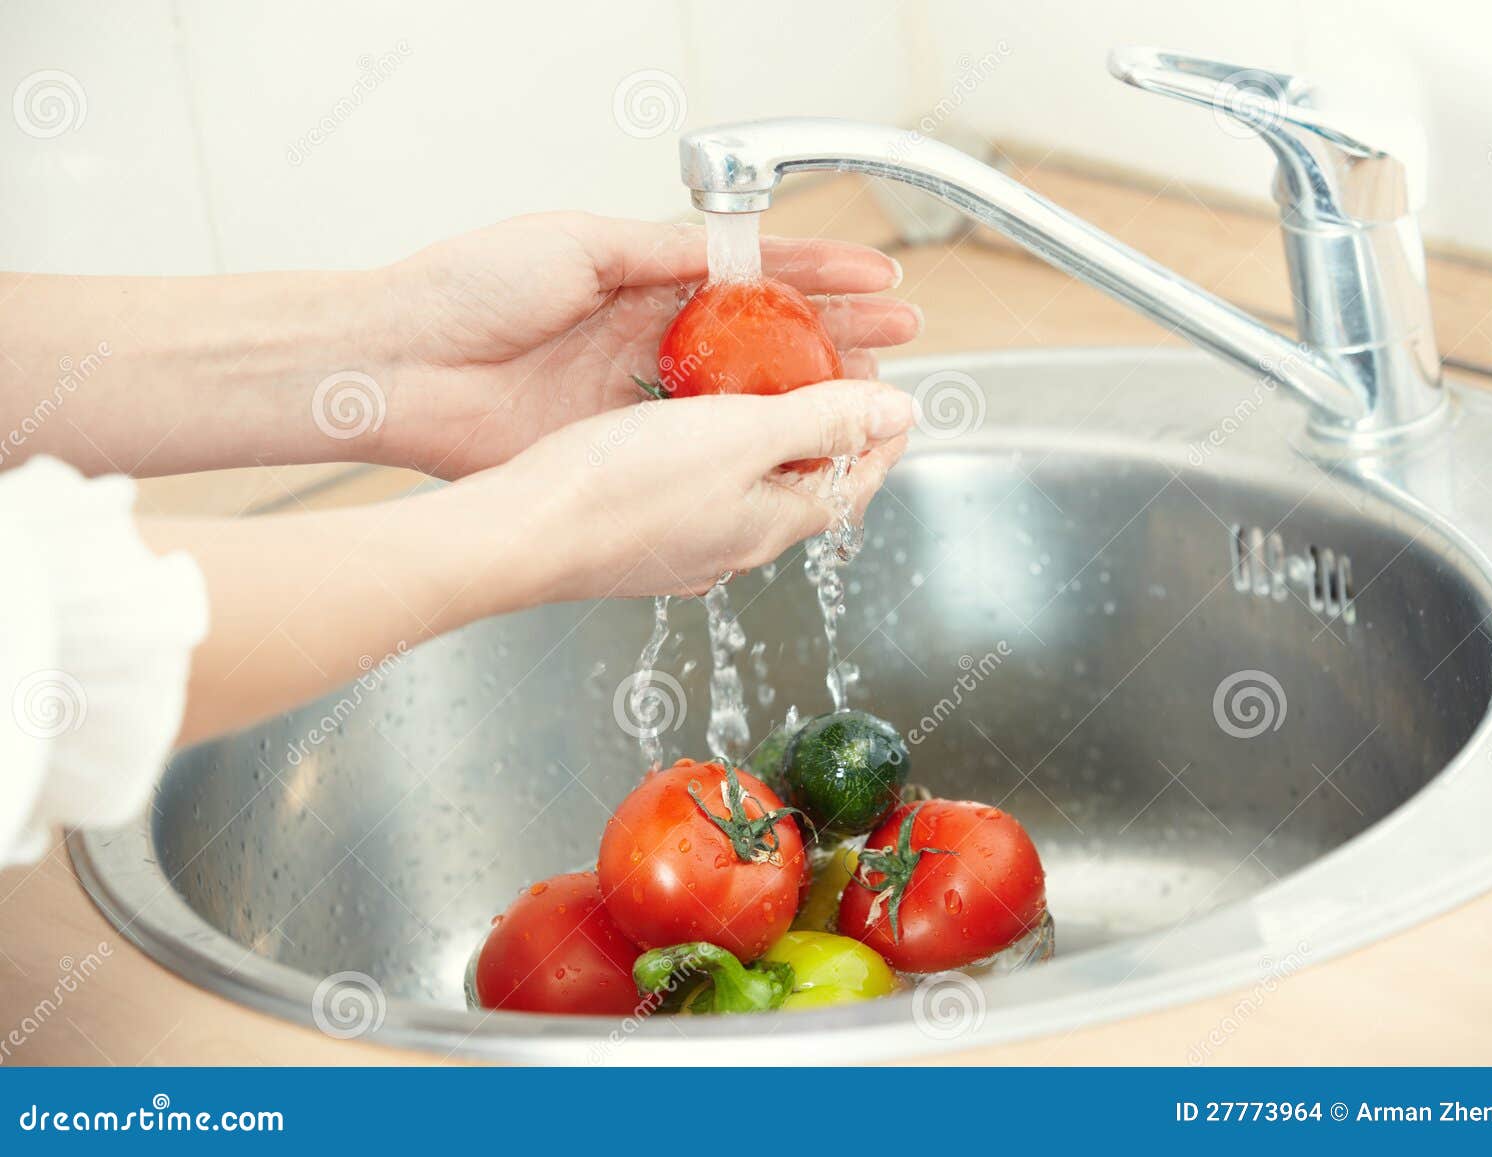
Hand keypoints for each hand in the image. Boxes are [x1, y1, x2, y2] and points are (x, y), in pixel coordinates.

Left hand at [371, 212, 921, 477]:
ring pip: (745, 395)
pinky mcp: (619, 445)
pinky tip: (797, 443)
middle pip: (766, 336)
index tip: (881, 282)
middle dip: (838, 334)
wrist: (404, 363)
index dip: (822, 277)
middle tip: (900, 339)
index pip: (755, 273)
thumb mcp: (580, 245)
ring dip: (809, 393)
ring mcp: (640, 395)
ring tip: (872, 391)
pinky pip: (700, 444)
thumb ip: (659, 250)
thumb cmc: (472, 288)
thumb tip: (730, 254)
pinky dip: (750, 444)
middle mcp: (652, 337)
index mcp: (645, 277)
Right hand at [457, 379, 914, 605]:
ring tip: (766, 388)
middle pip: (805, 484)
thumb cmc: (624, 486)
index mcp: (773, 522)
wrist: (523, 531)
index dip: (880, 436)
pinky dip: (717, 449)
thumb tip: (901, 412)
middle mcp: (736, 543)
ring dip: (770, 438)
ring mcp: (687, 543)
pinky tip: (689, 422)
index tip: (894, 398)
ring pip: (750, 486)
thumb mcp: (744, 434)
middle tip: (835, 379)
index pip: (855, 482)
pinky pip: (701, 487)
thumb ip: (824, 420)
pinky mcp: (643, 534)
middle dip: (828, 432)